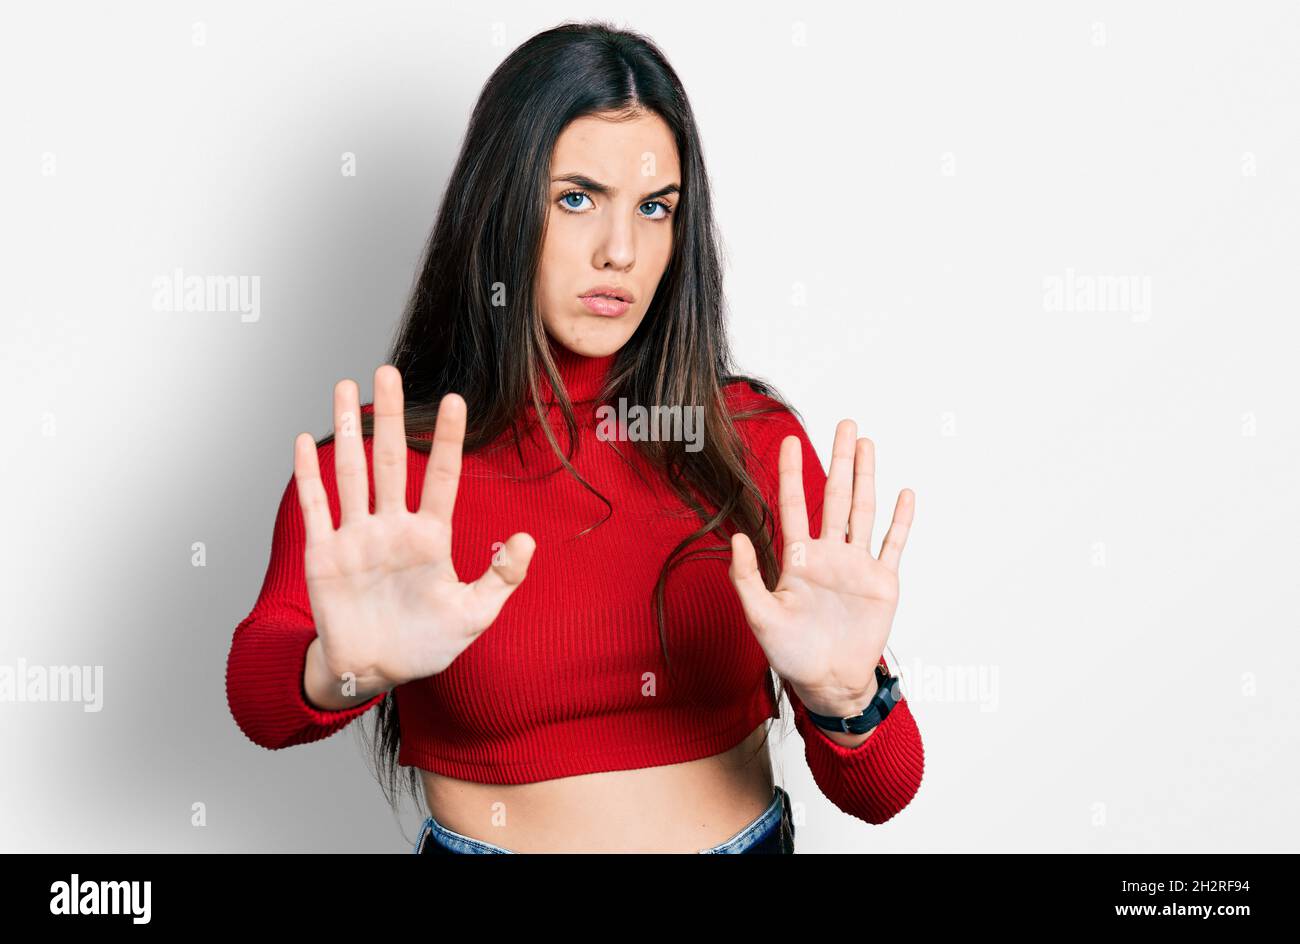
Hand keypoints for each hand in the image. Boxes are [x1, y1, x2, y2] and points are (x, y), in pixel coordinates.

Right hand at [294, 365, 535, 693]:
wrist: (375, 672)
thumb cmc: (428, 646)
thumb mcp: (475, 615)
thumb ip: (502, 577)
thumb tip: (527, 539)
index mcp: (430, 537)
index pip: (441, 477)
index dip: (446, 439)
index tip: (455, 399)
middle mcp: (392, 528)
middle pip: (390, 460)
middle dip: (390, 416)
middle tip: (388, 371)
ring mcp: (357, 538)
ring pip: (351, 473)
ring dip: (348, 430)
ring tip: (348, 388)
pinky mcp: (324, 556)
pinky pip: (317, 508)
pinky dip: (309, 475)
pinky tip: (305, 440)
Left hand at [728, 419, 913, 718]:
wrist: (828, 683)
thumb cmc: (790, 654)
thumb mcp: (760, 616)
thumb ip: (746, 578)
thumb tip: (735, 537)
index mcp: (798, 559)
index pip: (793, 505)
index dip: (790, 473)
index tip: (789, 440)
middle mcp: (829, 554)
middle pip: (835, 496)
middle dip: (840, 460)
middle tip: (845, 423)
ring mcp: (857, 565)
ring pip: (863, 510)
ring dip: (867, 477)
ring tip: (868, 444)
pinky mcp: (882, 582)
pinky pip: (893, 544)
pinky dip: (901, 520)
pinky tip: (904, 493)